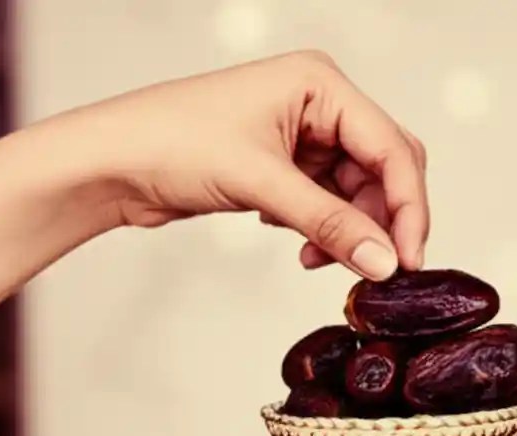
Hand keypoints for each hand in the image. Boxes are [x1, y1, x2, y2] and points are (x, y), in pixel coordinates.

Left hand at [0, 51, 424, 409]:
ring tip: (317, 261)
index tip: (409, 262)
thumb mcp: (259, 184)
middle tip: (375, 272)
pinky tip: (296, 246)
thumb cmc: (170, 145)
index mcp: (319, 82)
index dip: (408, 207)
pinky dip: (318, 229)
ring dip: (346, 230)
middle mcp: (315, 101)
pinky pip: (321, 202)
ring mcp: (296, 134)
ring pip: (352, 191)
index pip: (392, 146)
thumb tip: (386, 263)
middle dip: (379, 220)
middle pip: (380, 168)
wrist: (108, 162)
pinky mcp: (275, 165)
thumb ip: (329, 223)